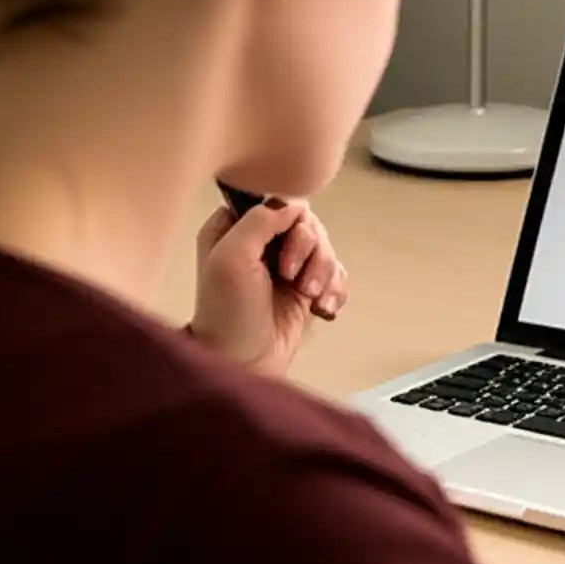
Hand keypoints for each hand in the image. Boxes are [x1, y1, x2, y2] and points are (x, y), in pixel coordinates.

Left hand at [189, 198, 348, 377]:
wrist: (244, 362)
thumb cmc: (228, 313)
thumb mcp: (231, 258)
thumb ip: (260, 220)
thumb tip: (293, 205)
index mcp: (235, 228)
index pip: (278, 201)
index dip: (289, 221)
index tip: (281, 247)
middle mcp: (261, 243)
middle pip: (308, 224)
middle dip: (310, 252)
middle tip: (292, 278)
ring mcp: (286, 266)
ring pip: (326, 249)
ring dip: (324, 273)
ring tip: (310, 298)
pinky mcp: (306, 288)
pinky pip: (336, 274)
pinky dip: (334, 290)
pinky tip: (322, 308)